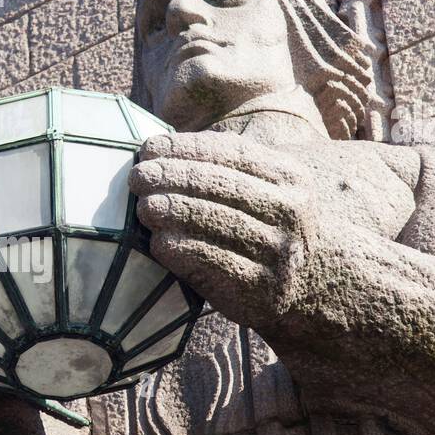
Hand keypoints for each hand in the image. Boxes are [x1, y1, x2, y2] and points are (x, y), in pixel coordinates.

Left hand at [129, 130, 321, 327]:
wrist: (296, 283)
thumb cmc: (260, 223)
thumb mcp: (258, 186)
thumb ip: (221, 165)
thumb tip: (157, 146)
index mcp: (291, 177)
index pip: (233, 153)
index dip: (188, 147)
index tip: (150, 146)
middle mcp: (291, 212)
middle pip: (223, 185)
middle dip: (175, 176)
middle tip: (139, 176)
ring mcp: (279, 251)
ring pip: (219, 222)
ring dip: (175, 211)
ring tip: (144, 206)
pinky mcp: (260, 288)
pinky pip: (216, 262)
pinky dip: (184, 249)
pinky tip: (159, 240)